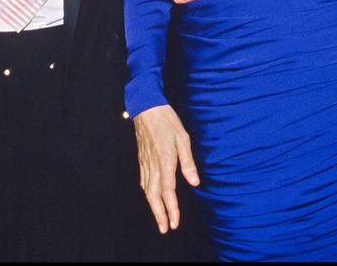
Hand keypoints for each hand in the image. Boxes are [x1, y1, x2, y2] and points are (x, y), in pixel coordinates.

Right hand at [134, 105, 199, 232]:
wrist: (147, 108)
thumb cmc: (167, 121)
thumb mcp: (183, 138)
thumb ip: (188, 162)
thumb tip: (195, 182)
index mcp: (165, 160)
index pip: (168, 190)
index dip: (172, 208)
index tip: (175, 222)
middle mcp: (153, 165)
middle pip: (154, 196)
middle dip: (160, 214)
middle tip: (165, 228)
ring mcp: (145, 163)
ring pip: (147, 191)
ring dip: (153, 207)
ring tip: (159, 219)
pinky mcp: (141, 160)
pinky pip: (143, 181)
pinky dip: (147, 194)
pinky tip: (151, 198)